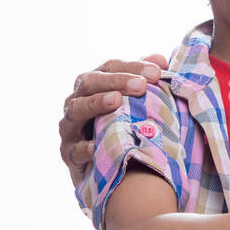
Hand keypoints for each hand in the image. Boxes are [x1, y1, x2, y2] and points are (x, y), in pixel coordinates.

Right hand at [59, 54, 167, 188]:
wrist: (105, 169)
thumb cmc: (120, 128)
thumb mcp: (133, 103)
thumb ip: (143, 80)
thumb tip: (161, 61)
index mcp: (93, 85)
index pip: (109, 67)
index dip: (132, 66)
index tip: (157, 72)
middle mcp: (77, 101)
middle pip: (89, 82)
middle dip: (116, 81)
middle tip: (141, 85)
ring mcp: (70, 128)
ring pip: (76, 110)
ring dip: (96, 103)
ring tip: (117, 101)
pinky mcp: (69, 154)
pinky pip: (74, 149)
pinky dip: (85, 146)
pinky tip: (97, 145)